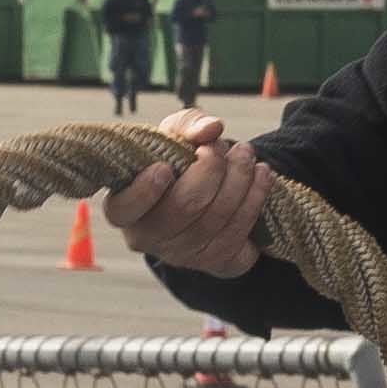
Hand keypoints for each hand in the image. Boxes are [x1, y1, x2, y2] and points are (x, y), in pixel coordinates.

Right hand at [99, 111, 269, 275]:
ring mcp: (183, 255)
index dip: (144, 191)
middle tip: (222, 146)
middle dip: (212, 168)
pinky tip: (262, 176)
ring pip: (219, 216)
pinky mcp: (216, 262)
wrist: (206, 193)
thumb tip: (211, 129)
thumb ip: (187, 125)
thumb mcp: (174, 136)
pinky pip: (241, 231)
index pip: (125, 209)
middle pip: (185, 206)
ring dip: (240, 178)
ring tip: (246, 154)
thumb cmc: (178, 161)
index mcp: (124, 208)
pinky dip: (257, 197)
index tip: (164, 167)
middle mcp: (149, 238)